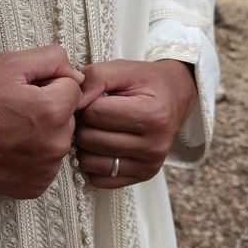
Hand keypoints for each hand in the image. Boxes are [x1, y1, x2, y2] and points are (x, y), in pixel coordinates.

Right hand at [0, 45, 83, 198]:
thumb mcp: (9, 64)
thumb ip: (51, 59)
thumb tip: (75, 74)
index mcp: (52, 110)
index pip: (74, 87)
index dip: (48, 83)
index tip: (25, 89)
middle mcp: (55, 144)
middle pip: (68, 115)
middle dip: (48, 107)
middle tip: (15, 107)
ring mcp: (46, 169)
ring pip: (58, 139)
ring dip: (42, 132)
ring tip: (9, 127)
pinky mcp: (35, 187)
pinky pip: (46, 163)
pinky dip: (33, 154)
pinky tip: (9, 146)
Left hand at [74, 59, 196, 188]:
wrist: (174, 97)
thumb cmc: (146, 82)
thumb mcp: (123, 69)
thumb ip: (95, 78)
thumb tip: (74, 101)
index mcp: (152, 115)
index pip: (94, 113)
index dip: (85, 101)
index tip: (93, 96)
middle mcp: (154, 145)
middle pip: (90, 139)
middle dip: (84, 122)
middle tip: (92, 111)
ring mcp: (149, 165)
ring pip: (90, 161)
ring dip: (85, 144)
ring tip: (97, 127)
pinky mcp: (142, 177)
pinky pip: (99, 179)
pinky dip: (93, 162)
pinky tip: (101, 144)